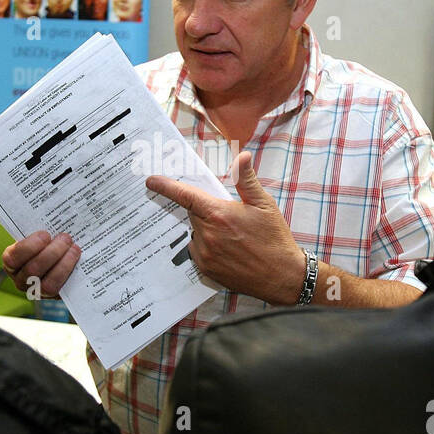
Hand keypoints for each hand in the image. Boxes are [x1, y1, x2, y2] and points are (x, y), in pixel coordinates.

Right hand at [1, 231, 79, 297]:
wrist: (53, 258)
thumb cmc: (42, 243)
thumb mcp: (35, 236)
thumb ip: (39, 231)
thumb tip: (54, 214)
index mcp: (11, 260)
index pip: (13, 258)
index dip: (30, 247)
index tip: (46, 234)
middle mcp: (20, 279)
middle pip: (33, 270)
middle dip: (52, 253)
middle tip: (66, 238)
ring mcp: (36, 291)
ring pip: (48, 284)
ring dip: (64, 265)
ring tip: (74, 249)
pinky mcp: (52, 297)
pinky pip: (61, 290)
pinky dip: (70, 274)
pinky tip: (78, 260)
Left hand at [145, 151, 304, 304]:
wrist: (282, 276)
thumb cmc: (274, 239)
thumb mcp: (264, 204)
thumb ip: (247, 180)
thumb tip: (243, 156)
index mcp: (219, 214)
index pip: (185, 196)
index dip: (166, 186)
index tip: (151, 181)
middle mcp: (208, 235)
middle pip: (193, 214)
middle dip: (205, 210)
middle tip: (226, 216)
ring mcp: (205, 254)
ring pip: (195, 233)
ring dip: (206, 230)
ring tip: (233, 237)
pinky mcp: (206, 270)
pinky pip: (198, 252)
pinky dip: (207, 247)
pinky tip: (228, 250)